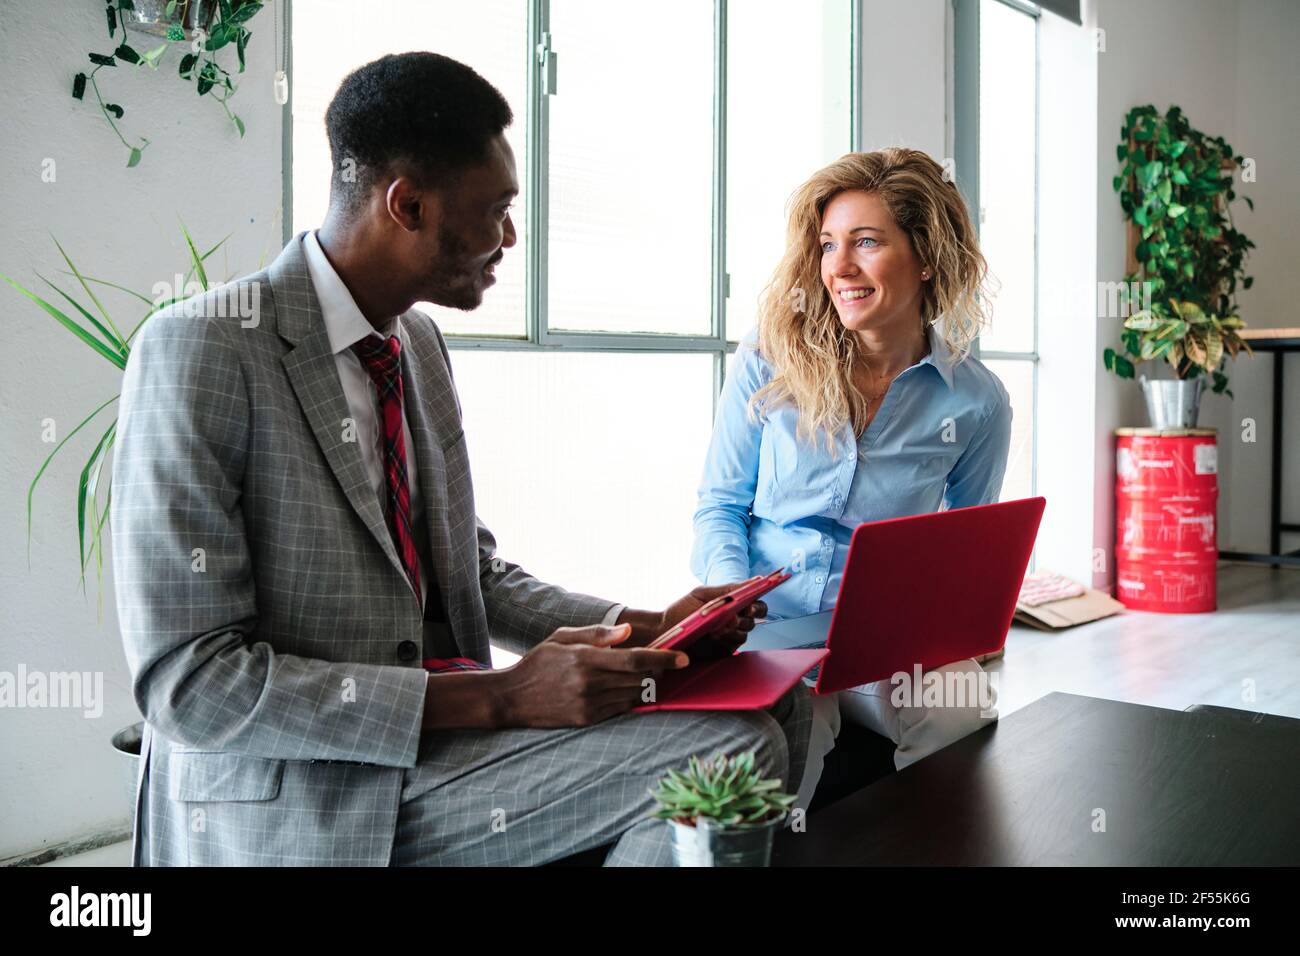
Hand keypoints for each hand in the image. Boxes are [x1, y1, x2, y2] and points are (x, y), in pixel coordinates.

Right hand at [495, 623, 688, 726]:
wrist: (511, 697)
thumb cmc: (538, 662)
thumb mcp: (562, 637)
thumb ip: (597, 633)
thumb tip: (628, 631)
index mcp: (585, 658)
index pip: (635, 659)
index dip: (664, 658)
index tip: (684, 658)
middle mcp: (589, 683)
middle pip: (641, 679)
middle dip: (658, 671)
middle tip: (663, 663)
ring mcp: (589, 704)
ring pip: (634, 695)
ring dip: (646, 685)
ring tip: (644, 675)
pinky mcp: (587, 720)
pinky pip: (621, 708)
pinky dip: (629, 698)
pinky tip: (624, 689)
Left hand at [657, 578, 768, 660]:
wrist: (664, 629)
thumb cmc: (683, 610)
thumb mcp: (702, 594)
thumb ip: (727, 589)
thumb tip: (753, 581)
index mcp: (733, 606)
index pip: (756, 606)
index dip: (758, 606)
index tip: (751, 606)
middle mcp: (735, 622)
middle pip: (752, 622)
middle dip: (745, 619)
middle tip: (733, 619)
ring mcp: (729, 638)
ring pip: (743, 636)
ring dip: (732, 631)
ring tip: (717, 628)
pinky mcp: (722, 652)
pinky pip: (732, 648)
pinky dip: (725, 642)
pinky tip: (714, 637)